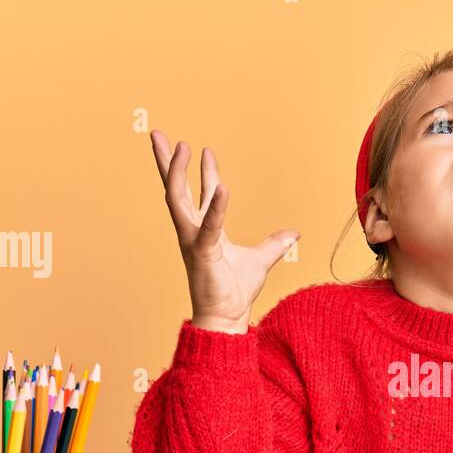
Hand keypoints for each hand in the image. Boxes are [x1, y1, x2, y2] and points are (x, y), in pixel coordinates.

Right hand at [151, 130, 299, 333]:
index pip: (199, 193)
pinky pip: (209, 225)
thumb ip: (275, 245)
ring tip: (181, 146)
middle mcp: (193, 231)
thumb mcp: (261, 260)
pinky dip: (216, 207)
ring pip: (178, 200)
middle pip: (176, 189)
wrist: (227, 318)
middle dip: (168, 162)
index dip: (201, 170)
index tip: (202, 149)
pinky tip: (222, 185)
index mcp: (204, 230)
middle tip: (159, 135)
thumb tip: (293, 234)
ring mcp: (194, 241)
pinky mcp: (202, 253)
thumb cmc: (235, 292)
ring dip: (178, 172)